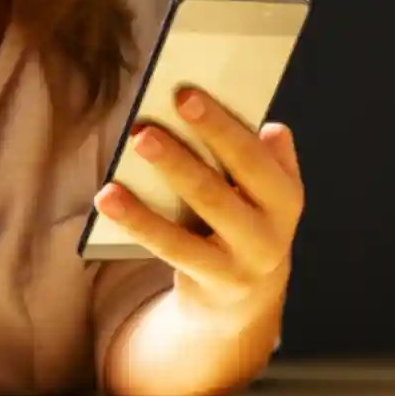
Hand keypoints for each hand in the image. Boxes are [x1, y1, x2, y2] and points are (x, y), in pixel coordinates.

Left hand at [94, 87, 304, 320]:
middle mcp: (271, 233)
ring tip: (132, 148)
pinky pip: (171, 248)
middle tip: (144, 128)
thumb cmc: (247, 226)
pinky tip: (108, 198)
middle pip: (221, 188)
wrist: (245, 300)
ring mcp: (242, 262)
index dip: (221, 126)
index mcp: (285, 199)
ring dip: (163, 178)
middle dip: (182, 156)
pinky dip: (138, 220)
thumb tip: (272, 128)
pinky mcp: (211, 282)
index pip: (254, 158)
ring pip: (197, 215)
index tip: (186, 95)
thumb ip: (267, 160)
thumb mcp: (267, 195)